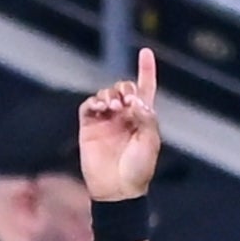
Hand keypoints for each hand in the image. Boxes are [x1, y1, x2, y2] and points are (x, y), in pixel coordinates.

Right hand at [82, 48, 164, 200]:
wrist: (117, 189)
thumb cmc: (138, 170)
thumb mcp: (150, 143)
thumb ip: (146, 118)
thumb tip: (135, 100)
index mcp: (143, 118)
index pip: (145, 89)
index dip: (146, 70)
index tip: (146, 51)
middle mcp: (125, 116)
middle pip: (124, 88)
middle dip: (125, 88)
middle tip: (127, 102)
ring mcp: (106, 120)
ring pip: (106, 93)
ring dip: (110, 94)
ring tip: (113, 107)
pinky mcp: (89, 126)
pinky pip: (89, 105)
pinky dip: (94, 101)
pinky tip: (101, 107)